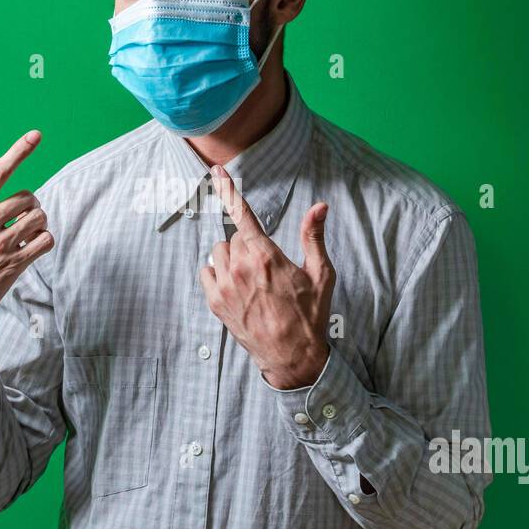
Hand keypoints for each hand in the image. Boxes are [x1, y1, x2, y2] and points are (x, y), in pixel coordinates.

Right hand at [0, 131, 54, 338]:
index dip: (18, 151)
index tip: (36, 135)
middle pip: (26, 196)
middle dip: (29, 203)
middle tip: (19, 217)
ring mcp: (1, 245)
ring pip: (39, 217)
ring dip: (38, 222)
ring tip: (25, 233)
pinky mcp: (15, 265)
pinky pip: (45, 241)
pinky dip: (44, 241)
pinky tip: (30, 248)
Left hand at [199, 164, 334, 388]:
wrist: (292, 357)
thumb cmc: (310, 315)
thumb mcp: (321, 274)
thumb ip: (314, 237)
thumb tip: (320, 206)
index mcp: (266, 256)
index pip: (243, 214)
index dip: (229, 190)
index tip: (216, 171)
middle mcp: (241, 267)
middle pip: (235, 237)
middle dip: (249, 245)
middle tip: (267, 267)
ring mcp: (224, 286)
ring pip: (219, 252)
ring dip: (232, 258)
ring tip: (252, 280)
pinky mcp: (214, 302)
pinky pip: (207, 271)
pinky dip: (218, 274)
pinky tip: (236, 288)